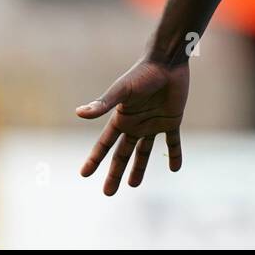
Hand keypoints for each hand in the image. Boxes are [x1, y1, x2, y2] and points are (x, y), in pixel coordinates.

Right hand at [76, 58, 188, 194]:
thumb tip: (79, 113)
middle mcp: (136, 124)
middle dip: (115, 173)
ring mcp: (153, 123)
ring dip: (139, 168)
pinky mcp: (172, 120)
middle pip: (122, 154)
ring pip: (145, 151)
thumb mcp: (122, 91)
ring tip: (133, 185)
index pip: (105, 144)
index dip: (95, 160)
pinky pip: (173, 142)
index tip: (84, 174)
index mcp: (122, 119)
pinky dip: (174, 154)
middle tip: (108, 192)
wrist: (168, 62)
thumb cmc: (143, 73)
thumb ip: (103, 104)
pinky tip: (176, 168)